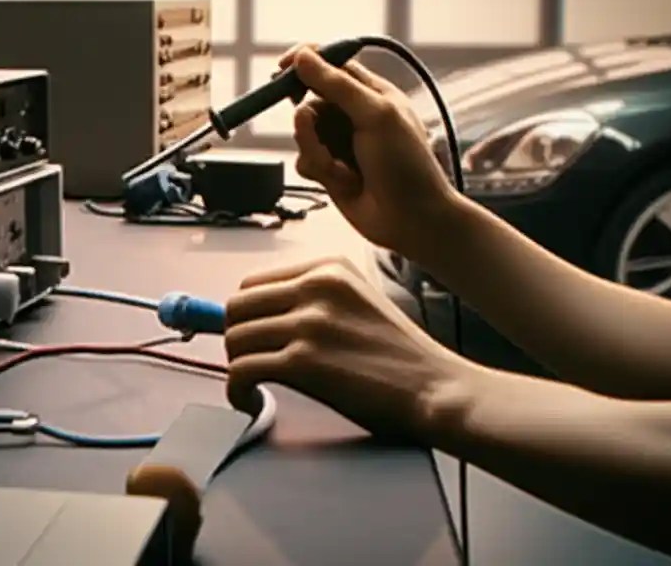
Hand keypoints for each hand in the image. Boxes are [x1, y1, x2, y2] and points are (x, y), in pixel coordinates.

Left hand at [224, 255, 475, 439]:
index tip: (253, 337)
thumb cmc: (401, 358)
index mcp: (328, 269)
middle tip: (251, 363)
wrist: (436, 390)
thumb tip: (261, 316)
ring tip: (253, 386)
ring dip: (236, 368)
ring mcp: (309, 322)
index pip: (254, 283)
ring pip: (234, 338)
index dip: (249, 316)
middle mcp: (315, 287)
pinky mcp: (303, 361)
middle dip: (238, 339)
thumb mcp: (360, 303)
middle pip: (237, 307)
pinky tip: (251, 401)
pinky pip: (240, 370)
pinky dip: (237, 391)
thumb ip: (315, 301)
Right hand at [280, 44, 460, 257]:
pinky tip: (344, 181)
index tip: (284, 67)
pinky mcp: (329, 169)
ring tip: (343, 168)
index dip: (306, 62)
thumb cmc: (406, 165)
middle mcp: (354, 115)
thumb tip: (303, 56)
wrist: (411, 219)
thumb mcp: (375, 115)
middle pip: (309, 101)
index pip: (332, 65)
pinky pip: (303, 160)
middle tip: (314, 130)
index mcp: (372, 93)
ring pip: (302, 134)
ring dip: (317, 151)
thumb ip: (337, 85)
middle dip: (309, 121)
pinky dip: (319, 170)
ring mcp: (340, 143)